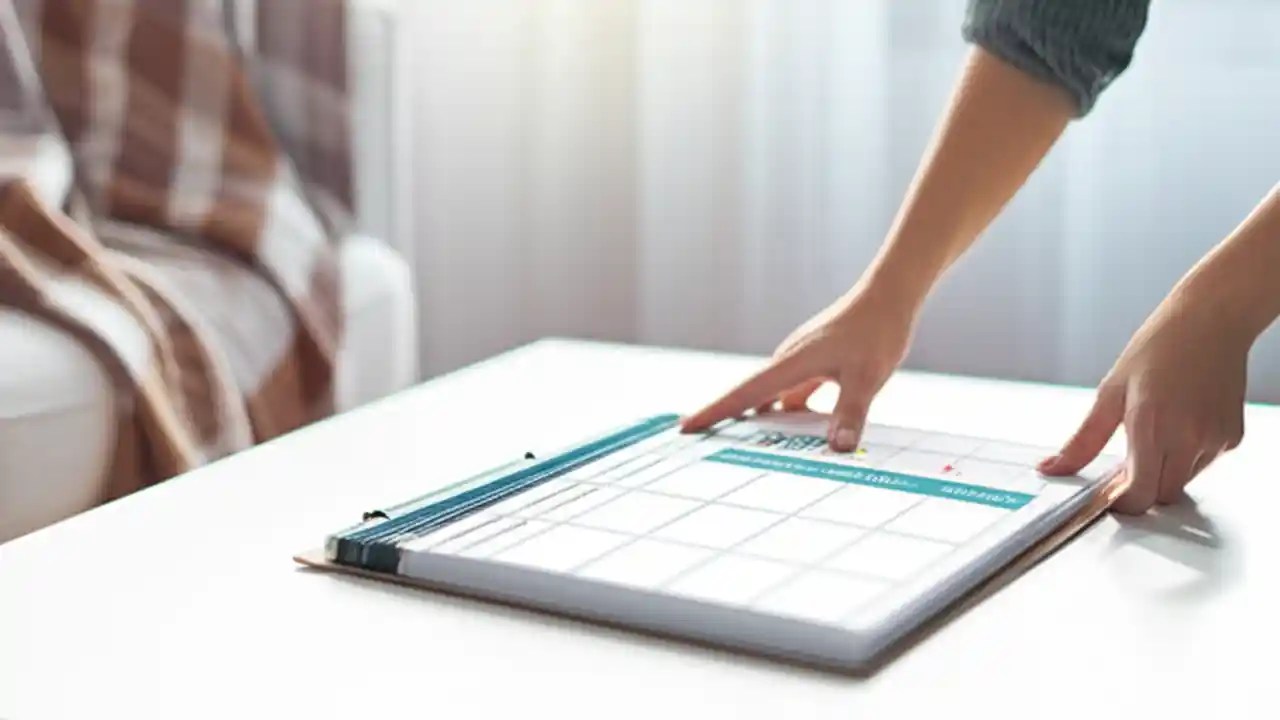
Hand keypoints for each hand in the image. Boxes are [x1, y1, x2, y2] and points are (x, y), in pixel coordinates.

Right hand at [681, 286, 916, 450]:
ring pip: (774, 397)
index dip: (714, 412)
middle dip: (728, 421)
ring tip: (754, 450)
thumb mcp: (866, 377)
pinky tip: (805, 434)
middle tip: (704, 445)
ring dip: (765, 421)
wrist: (889, 295)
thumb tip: (837, 449)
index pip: (744, 394)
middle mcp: (788, 362)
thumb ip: (850, 414)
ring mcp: (801, 361)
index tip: (686, 427)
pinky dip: (793, 413)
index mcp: (790, 364)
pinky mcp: (816, 361)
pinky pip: (795, 393)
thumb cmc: (876, 331)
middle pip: (750, 397)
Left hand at [1038, 291, 1248, 513]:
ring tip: (1156, 429)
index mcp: (1151, 425)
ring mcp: (1215, 439)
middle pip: (1161, 496)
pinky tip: (1180, 422)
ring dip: (1164, 471)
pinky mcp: (1232, 437)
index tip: (1109, 496)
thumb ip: (1083, 440)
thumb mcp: (1110, 392)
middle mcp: (1188, 437)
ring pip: (1182, 481)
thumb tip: (1052, 468)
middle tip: (1127, 457)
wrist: (1210, 320)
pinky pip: (1203, 463)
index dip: (1122, 504)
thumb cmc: (1159, 347)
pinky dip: (1187, 456)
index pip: (1140, 495)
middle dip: (1141, 487)